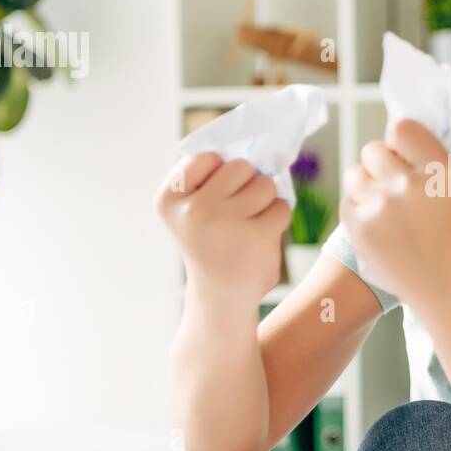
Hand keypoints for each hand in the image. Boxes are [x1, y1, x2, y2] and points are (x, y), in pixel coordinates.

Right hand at [155, 152, 291, 308]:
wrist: (221, 294)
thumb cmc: (210, 242)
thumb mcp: (191, 208)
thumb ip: (209, 177)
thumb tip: (262, 155)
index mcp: (169, 199)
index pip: (207, 157)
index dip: (220, 174)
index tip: (214, 199)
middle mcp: (193, 210)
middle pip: (240, 166)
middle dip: (246, 184)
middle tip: (235, 213)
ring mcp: (225, 223)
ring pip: (264, 184)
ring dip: (264, 201)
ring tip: (248, 224)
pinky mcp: (257, 236)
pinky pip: (281, 207)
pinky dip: (277, 218)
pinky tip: (260, 237)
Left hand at [340, 118, 450, 306]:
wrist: (446, 283)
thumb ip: (427, 158)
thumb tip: (394, 137)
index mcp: (438, 169)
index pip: (401, 129)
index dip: (399, 141)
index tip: (404, 157)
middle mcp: (408, 184)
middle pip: (373, 149)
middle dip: (380, 164)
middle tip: (395, 186)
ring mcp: (380, 206)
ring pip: (355, 174)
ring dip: (367, 186)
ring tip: (387, 208)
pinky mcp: (360, 229)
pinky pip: (348, 202)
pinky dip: (360, 211)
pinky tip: (380, 226)